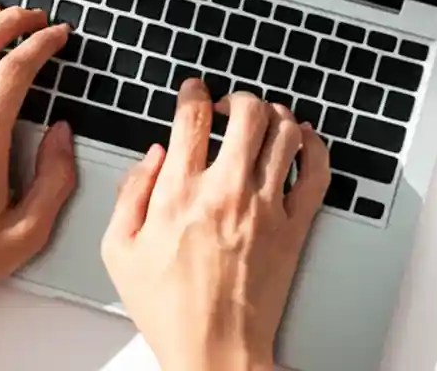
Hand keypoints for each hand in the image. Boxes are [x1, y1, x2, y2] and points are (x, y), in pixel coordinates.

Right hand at [101, 81, 330, 370]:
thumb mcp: (119, 252)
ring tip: (265, 120)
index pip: (192, 118)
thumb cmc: (168, 308)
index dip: (194, 93)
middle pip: (247, 113)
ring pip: (285, 133)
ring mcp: (266, 207)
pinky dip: (316, 146)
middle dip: (238, 98)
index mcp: (179, 194)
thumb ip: (131, 194)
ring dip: (275, 115)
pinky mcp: (295, 227)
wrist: (214, 349)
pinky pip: (317, 172)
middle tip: (230, 107)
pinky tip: (305, 140)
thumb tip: (153, 155)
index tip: (194, 92)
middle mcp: (227, 192)